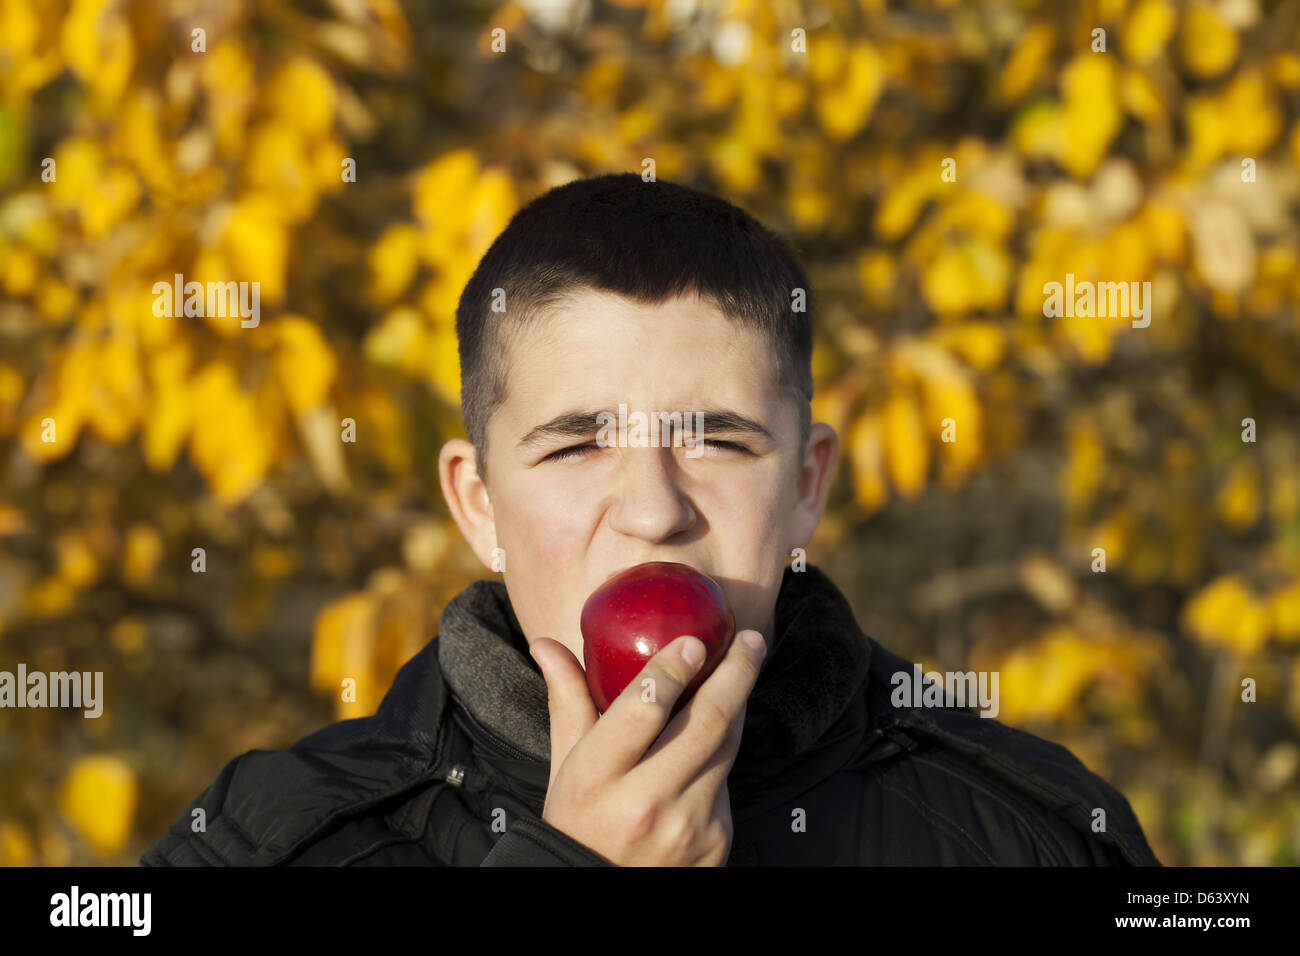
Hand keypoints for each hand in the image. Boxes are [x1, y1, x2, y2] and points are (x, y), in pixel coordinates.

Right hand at [529, 629, 765, 865]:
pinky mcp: (716, 841)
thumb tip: (546, 643)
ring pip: (726, 747)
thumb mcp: (565, 766)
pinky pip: (726, 782)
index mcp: (596, 778)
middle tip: (750, 639)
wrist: (600, 893)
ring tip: (744, 667)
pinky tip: (719, 733)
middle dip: (735, 673)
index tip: (694, 640)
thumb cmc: (579, 821)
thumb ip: (567, 702)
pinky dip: (723, 752)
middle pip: (705, 722)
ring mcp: (687, 825)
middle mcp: (645, 802)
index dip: (672, 669)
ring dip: (738, 704)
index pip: (642, 710)